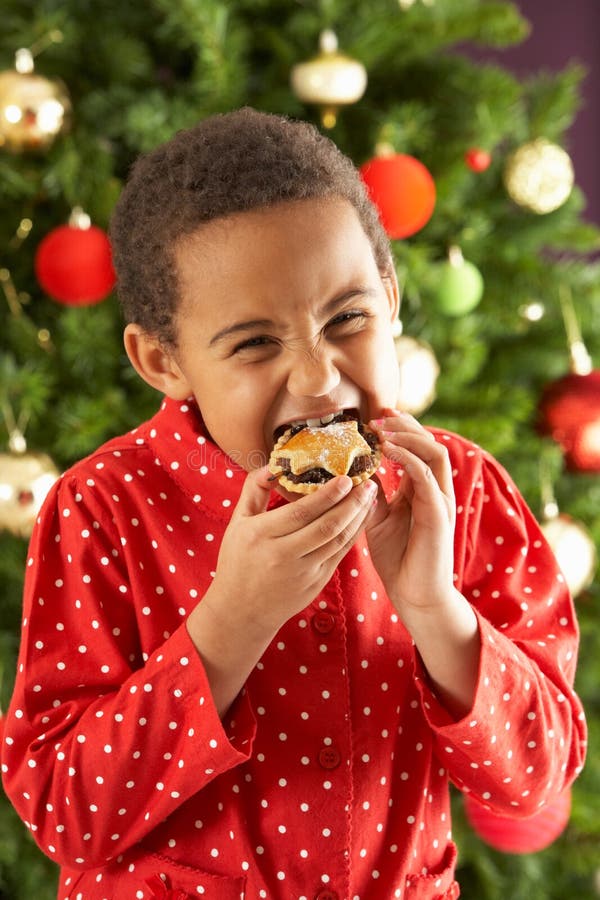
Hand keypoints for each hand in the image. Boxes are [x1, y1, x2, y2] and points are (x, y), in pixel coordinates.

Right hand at [206, 466, 377, 635]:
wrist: (241, 612)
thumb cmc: (237, 561)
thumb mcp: (237, 523)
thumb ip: (254, 490)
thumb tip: (274, 464)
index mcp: (260, 536)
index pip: (300, 513)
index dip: (326, 496)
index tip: (346, 478)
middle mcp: (282, 555)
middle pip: (325, 526)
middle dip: (351, 503)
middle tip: (368, 482)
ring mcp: (302, 572)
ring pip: (337, 541)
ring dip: (358, 517)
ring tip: (371, 496)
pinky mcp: (316, 583)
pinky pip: (339, 554)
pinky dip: (354, 534)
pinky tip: (362, 518)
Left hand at [366, 410, 456, 618]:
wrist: (415, 594)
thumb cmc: (398, 558)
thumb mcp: (378, 518)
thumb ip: (372, 493)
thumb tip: (353, 469)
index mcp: (423, 490)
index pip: (419, 448)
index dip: (401, 429)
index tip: (376, 416)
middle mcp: (436, 490)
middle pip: (431, 442)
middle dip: (406, 424)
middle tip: (379, 415)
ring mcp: (441, 500)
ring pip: (434, 452)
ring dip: (408, 436)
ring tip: (382, 429)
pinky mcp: (438, 513)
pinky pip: (425, 476)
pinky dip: (407, 458)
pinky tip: (386, 450)